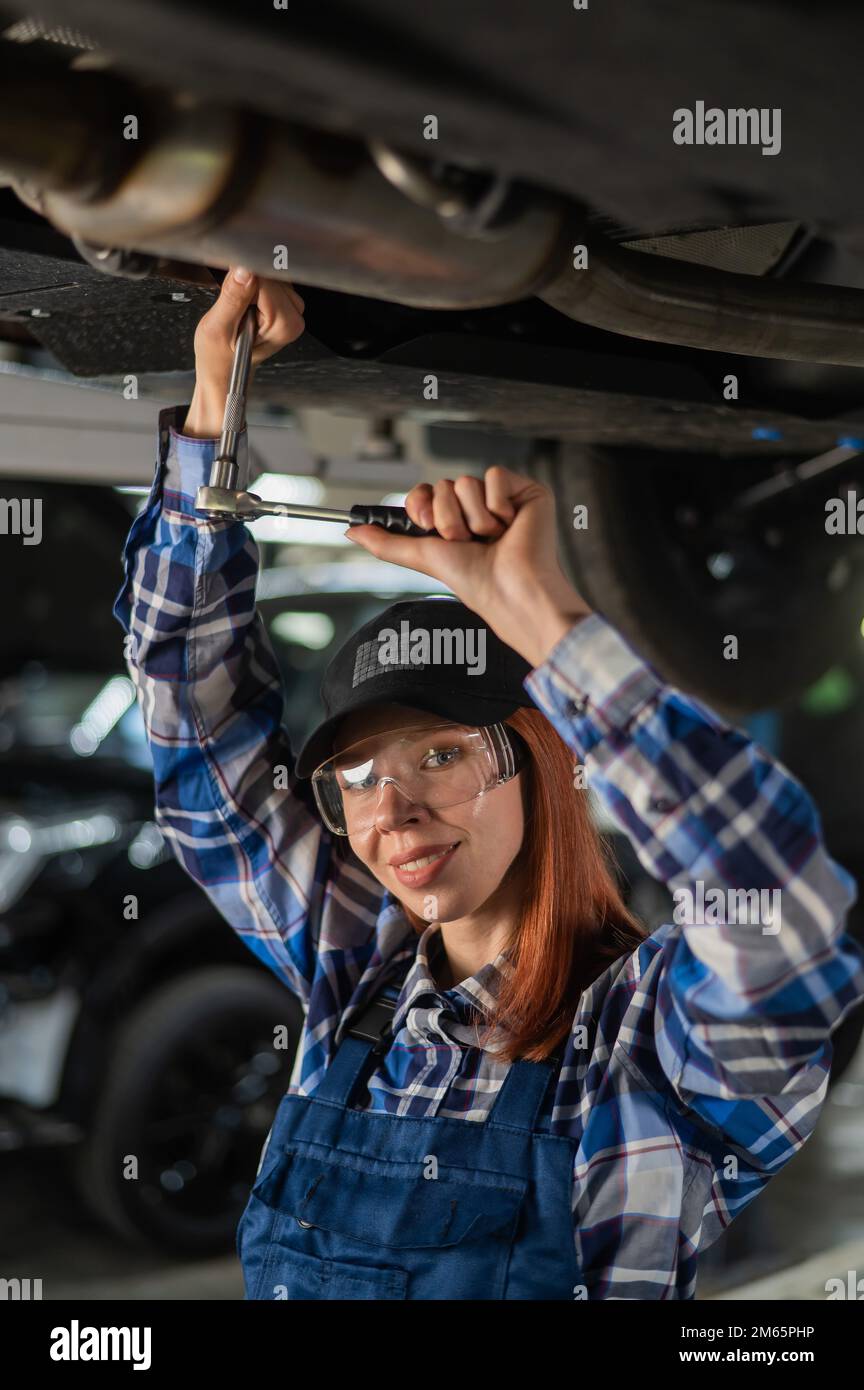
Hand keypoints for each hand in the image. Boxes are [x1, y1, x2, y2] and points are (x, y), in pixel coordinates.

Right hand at [182, 266, 304, 437]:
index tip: (231, 294)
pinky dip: (254, 286)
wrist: (226, 374)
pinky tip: (246, 305)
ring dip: (250, 285)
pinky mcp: (286, 305)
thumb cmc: (220, 360)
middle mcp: (295, 317)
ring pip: (270, 275)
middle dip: (247, 282)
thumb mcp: (217, 329)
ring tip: (240, 310)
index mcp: (283, 324)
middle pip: (270, 274)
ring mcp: (292, 311)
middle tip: (235, 308)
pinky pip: (270, 280)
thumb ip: (232, 297)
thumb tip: (243, 269)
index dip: (241, 280)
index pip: (264, 278)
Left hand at [345, 466, 592, 666]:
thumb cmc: (473, 580)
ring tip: (490, 539)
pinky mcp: (525, 491)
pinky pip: (496, 476)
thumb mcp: (420, 557)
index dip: (421, 506)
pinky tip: (509, 526)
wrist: (508, 588)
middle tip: (464, 541)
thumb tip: (351, 531)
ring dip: (472, 517)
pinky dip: (497, 505)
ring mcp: (502, 498)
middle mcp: (476, 507)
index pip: (426, 492)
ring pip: (467, 481)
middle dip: (447, 517)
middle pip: (444, 485)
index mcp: (454, 519)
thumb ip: (385, 543)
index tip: (426, 526)